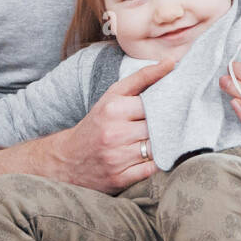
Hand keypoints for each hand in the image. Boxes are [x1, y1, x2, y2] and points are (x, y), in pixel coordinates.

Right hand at [53, 57, 175, 192]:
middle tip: (168, 124)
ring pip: (156, 148)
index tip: (168, 107)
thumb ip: (143, 77)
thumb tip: (172, 62)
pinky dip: (155, 163)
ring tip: (159, 140)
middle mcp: (114, 133)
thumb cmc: (97, 123)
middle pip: (157, 127)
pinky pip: (151, 169)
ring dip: (162, 144)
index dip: (164, 106)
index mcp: (113, 109)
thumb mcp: (113, 95)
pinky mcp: (120, 178)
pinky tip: (150, 157)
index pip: (155, 104)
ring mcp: (117, 158)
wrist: (68, 159)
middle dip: (165, 125)